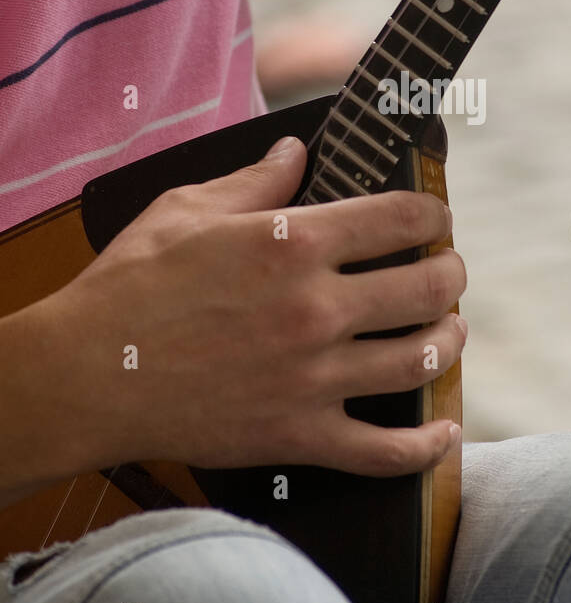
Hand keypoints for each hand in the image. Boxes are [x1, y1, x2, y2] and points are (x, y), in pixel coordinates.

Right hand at [50, 138, 466, 476]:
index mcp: (295, 243)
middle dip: (450, 273)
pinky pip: (384, 451)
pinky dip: (426, 445)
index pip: (402, 219)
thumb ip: (255, 180)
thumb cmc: (130, 285)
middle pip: (429, 288)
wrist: (87, 375)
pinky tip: (445, 430)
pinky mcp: (299, 434)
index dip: (433, 213)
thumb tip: (295, 150)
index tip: (434, 218)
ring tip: (450, 330)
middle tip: (447, 270)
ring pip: (421, 360)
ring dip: (450, 341)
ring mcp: (314, 377)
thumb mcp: (188, 210)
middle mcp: (317, 308)